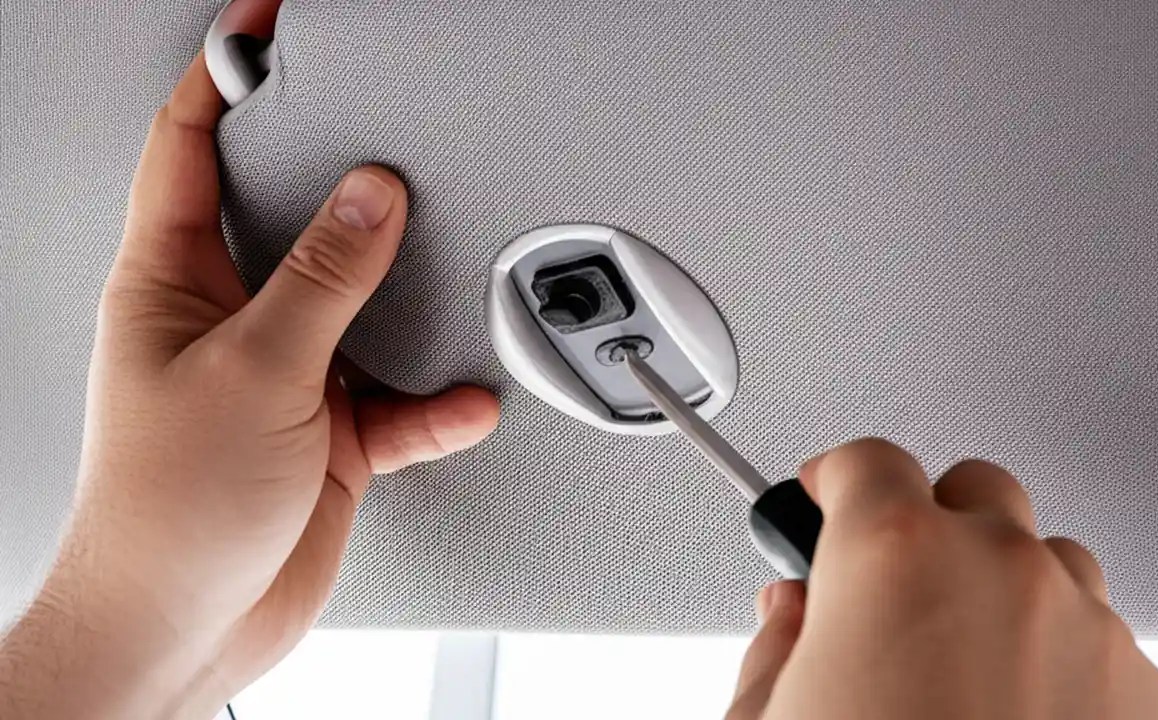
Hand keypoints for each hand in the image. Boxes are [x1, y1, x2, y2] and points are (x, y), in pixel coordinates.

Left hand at [0, 55, 497, 718]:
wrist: (185, 629)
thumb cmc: (167, 514)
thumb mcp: (253, 373)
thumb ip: (322, 281)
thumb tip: (369, 195)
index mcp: (170, 281)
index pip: (192, 146)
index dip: (226, 76)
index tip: (268, 24)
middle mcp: (228, 319)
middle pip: (293, 218)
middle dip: (342, 181)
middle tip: (390, 140)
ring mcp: (283, 376)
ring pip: (360, 308)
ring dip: (409, 304)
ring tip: (450, 287)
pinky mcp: (328, 432)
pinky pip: (398, 400)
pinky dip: (436, 402)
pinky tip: (462, 400)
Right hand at [727, 439, 1157, 719]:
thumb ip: (773, 646)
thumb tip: (791, 613)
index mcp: (894, 558)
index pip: (865, 460)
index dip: (835, 482)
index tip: (828, 496)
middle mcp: (1003, 573)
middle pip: (973, 491)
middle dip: (930, 528)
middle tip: (893, 595)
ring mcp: (1093, 632)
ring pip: (1049, 564)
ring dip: (1004, 594)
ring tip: (961, 677)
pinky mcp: (1154, 702)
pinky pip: (1105, 646)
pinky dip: (1065, 668)